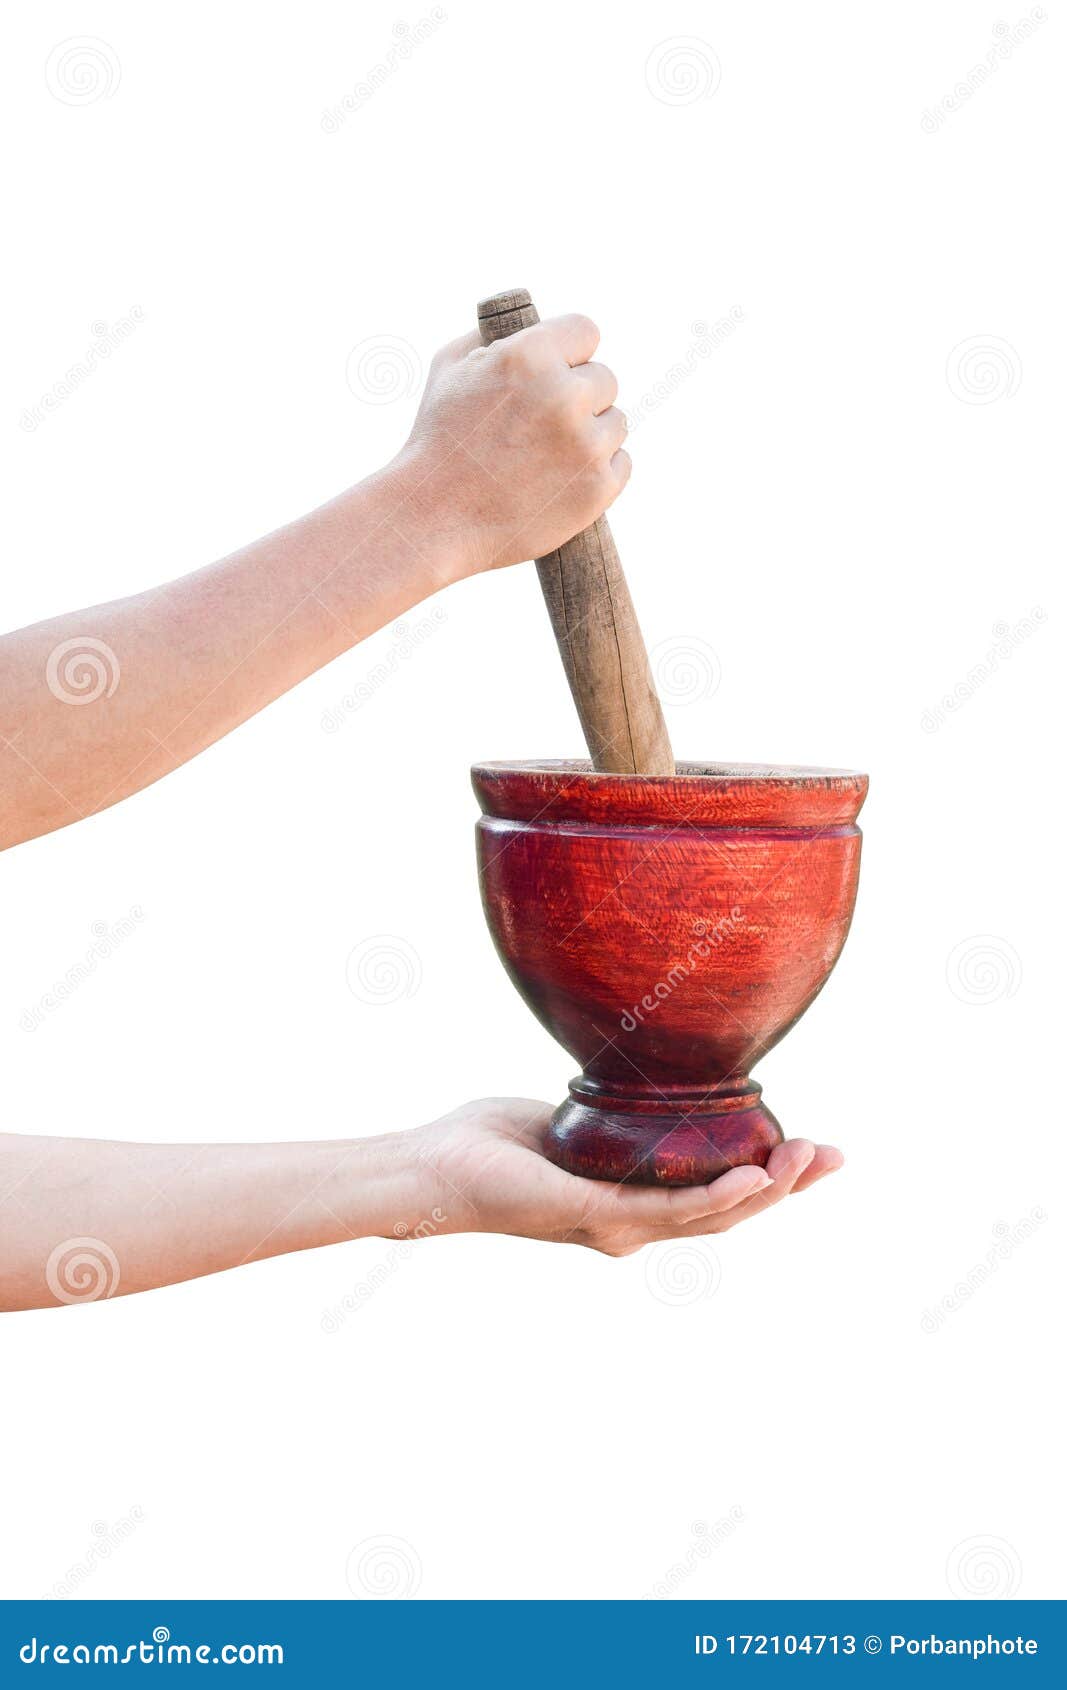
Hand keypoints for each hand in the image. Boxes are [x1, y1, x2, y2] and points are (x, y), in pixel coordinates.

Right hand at [392, 316, 629, 579]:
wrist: (432, 520)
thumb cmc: (437, 442)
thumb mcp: (451, 369)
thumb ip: (496, 338)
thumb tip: (532, 328)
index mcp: (530, 356)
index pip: (586, 332)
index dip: (571, 352)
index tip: (560, 370)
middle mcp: (564, 396)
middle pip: (605, 379)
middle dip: (579, 396)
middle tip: (546, 422)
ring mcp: (585, 446)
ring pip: (617, 423)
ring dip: (593, 433)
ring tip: (550, 455)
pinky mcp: (597, 489)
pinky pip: (621, 464)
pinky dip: (599, 470)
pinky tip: (565, 478)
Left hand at [406, 1098, 842, 1256]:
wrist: (433, 1168)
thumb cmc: (490, 1142)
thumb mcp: (573, 1117)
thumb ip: (618, 1107)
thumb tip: (650, 1063)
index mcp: (631, 1202)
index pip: (716, 1194)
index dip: (773, 1178)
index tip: (818, 1150)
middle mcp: (630, 1225)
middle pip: (728, 1212)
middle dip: (788, 1186)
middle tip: (835, 1155)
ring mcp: (613, 1227)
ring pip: (709, 1216)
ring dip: (765, 1190)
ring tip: (807, 1161)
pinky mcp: (590, 1216)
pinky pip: (665, 1210)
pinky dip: (713, 1197)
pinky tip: (750, 1179)